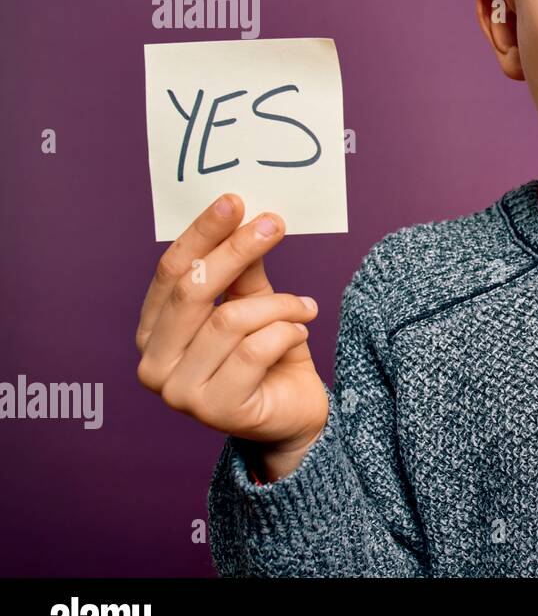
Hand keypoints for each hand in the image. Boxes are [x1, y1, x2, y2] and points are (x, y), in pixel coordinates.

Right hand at [135, 194, 328, 475]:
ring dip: (279, 305)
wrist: (297, 414)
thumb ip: (242, 270)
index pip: (171, 272)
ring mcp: (180, 393)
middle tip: (274, 224)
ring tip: (304, 307)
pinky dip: (286, 332)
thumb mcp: (255, 303)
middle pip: (193, 291)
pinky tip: (301, 333)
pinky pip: (255, 350)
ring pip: (230, 320)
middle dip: (237, 251)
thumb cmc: (270, 356)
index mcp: (154, 332)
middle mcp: (154, 364)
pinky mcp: (216, 411)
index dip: (202, 234)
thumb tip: (245, 216)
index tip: (235, 200)